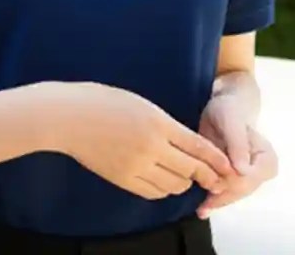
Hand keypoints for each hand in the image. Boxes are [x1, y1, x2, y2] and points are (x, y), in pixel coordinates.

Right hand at [47, 82, 236, 200]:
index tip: (227, 165)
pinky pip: (152, 192)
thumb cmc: (102, 102)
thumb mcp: (140, 103)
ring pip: (173, 185)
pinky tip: (162, 181)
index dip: (216, 159)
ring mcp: (135, 165)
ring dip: (183, 182)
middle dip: (205, 175)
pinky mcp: (122, 179)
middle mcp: (150, 147)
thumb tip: (187, 143)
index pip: (198, 146)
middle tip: (212, 177)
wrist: (67, 117)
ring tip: (185, 177)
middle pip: (190, 169)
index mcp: (157, 122)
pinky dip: (163, 189)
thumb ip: (165, 124)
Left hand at [196, 95, 277, 217]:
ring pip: (233, 194)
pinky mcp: (236, 177)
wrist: (223, 107)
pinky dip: (215, 199)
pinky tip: (203, 207)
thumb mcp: (231, 122)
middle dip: (222, 198)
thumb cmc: (229, 110)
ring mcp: (249, 176)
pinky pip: (227, 191)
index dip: (230, 185)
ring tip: (201, 210)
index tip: (211, 186)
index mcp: (266, 159)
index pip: (248, 180)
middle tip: (201, 206)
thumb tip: (243, 171)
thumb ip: (238, 144)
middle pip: (241, 191)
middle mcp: (261, 171)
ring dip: (218, 202)